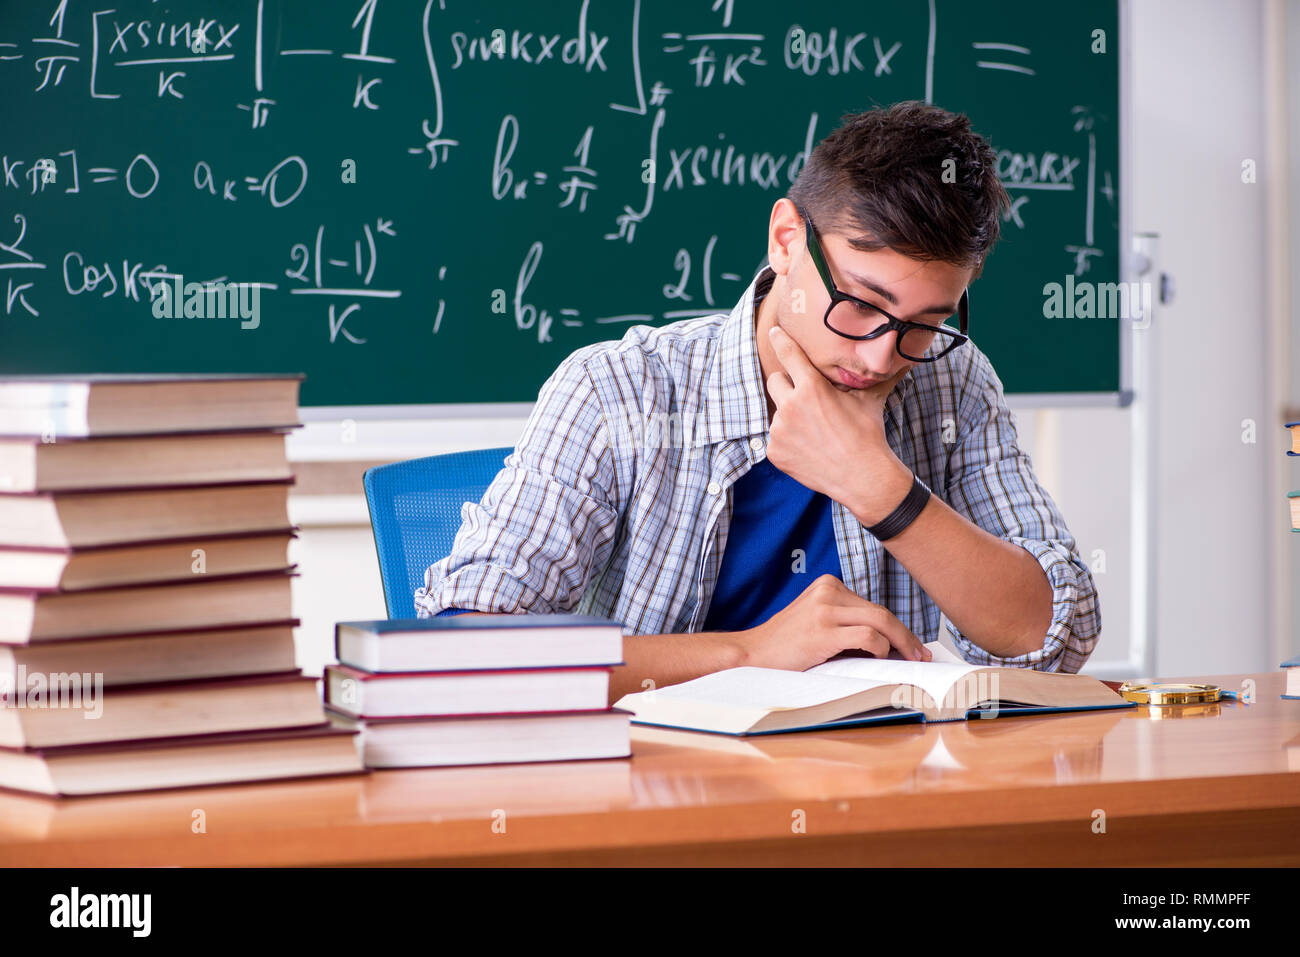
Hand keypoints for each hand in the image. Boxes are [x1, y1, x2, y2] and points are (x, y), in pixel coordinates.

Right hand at [738, 574, 930, 670]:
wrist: (752, 654)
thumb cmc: (784, 645)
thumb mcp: (816, 621)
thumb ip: (845, 622)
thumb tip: (885, 641)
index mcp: (827, 585)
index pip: (872, 606)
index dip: (896, 627)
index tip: (910, 644)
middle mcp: (828, 591)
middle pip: (881, 611)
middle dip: (905, 635)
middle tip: (920, 653)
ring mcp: (825, 609)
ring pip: (880, 620)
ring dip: (901, 643)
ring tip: (911, 659)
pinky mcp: (823, 630)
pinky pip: (867, 635)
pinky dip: (881, 648)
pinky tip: (881, 657)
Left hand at [765, 325, 911, 520]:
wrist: (863, 477)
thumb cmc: (867, 435)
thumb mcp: (870, 401)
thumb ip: (879, 376)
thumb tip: (906, 359)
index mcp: (811, 388)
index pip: (787, 353)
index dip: (779, 339)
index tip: (773, 332)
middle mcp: (790, 406)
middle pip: (775, 380)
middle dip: (787, 384)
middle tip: (805, 397)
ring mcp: (779, 430)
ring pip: (776, 411)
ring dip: (789, 415)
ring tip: (813, 429)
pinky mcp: (774, 451)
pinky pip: (775, 437)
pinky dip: (788, 441)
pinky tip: (808, 448)